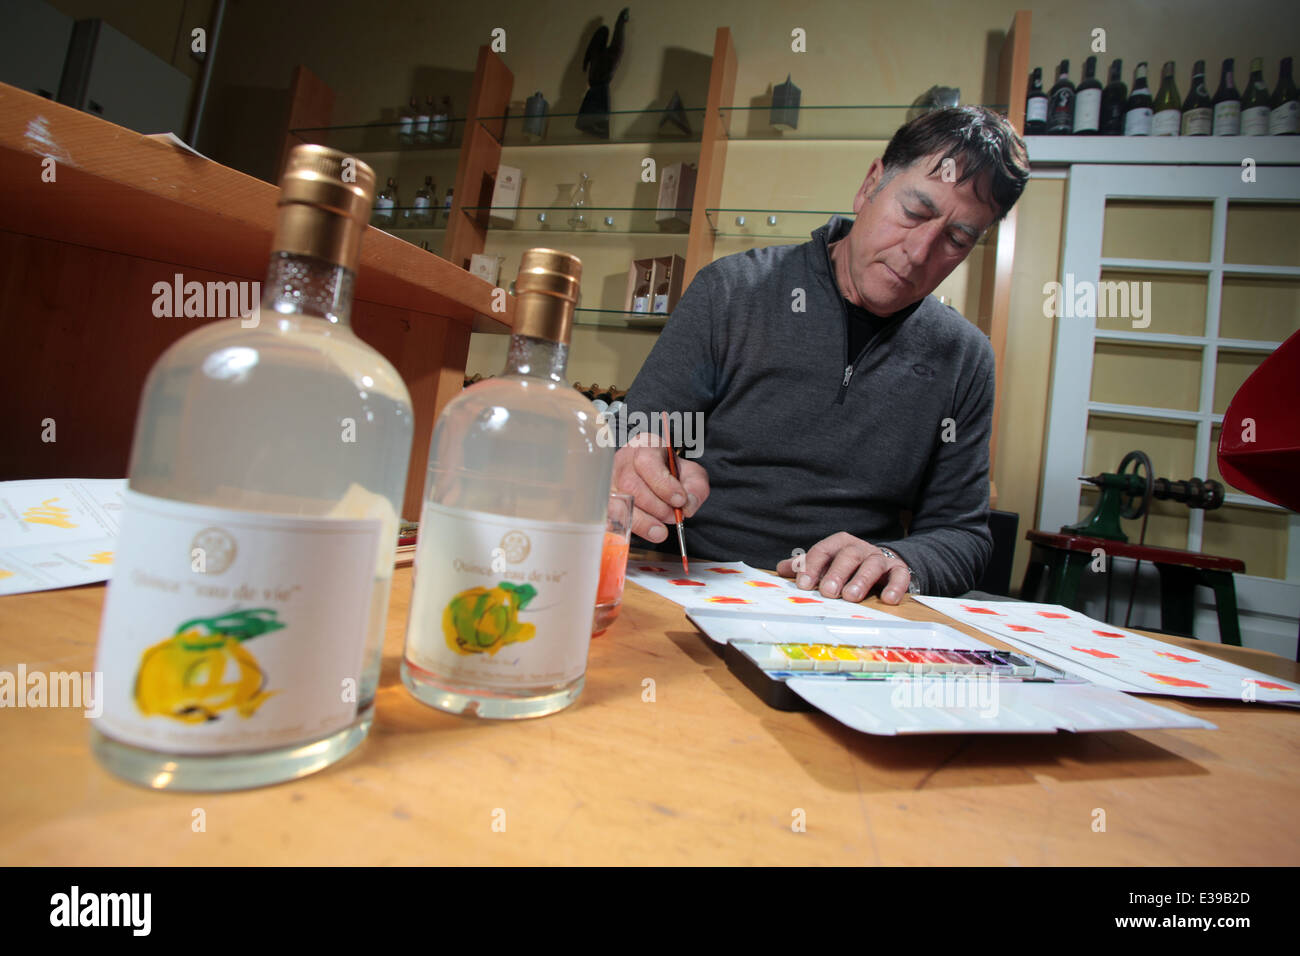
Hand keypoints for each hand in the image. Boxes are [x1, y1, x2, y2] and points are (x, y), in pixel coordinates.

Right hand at [612, 431, 708, 545]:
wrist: (658, 482)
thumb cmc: (672, 476)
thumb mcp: (692, 475)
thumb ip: (696, 488)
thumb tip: (688, 505)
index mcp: (645, 447)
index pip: (646, 461)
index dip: (663, 484)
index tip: (680, 500)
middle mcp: (623, 461)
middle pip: (631, 484)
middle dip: (656, 506)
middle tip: (673, 516)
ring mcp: (609, 481)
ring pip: (618, 503)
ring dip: (643, 520)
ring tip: (660, 529)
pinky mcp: (605, 502)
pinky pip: (610, 518)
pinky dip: (628, 528)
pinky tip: (644, 532)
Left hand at [775, 532, 911, 604]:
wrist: (882, 565)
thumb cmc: (846, 567)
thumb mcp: (826, 565)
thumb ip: (805, 567)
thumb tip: (780, 569)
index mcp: (839, 544)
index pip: (823, 551)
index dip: (812, 567)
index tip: (804, 584)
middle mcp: (859, 549)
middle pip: (848, 556)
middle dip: (837, 573)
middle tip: (828, 592)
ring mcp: (880, 559)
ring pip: (872, 565)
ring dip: (862, 580)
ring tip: (851, 597)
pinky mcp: (898, 570)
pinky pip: (899, 576)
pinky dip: (895, 587)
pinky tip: (887, 599)